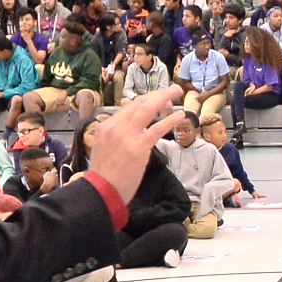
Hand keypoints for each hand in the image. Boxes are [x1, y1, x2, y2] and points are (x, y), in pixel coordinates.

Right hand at [78, 85, 179, 201]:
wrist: (101, 191)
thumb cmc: (104, 174)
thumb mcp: (104, 148)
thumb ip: (116, 134)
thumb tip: (130, 126)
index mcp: (106, 126)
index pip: (129, 106)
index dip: (146, 99)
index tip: (158, 98)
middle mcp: (115, 127)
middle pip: (139, 103)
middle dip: (157, 93)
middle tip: (171, 90)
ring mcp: (127, 136)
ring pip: (147, 109)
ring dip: (164, 98)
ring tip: (177, 93)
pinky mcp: (138, 148)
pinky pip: (157, 129)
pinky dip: (170, 120)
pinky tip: (180, 116)